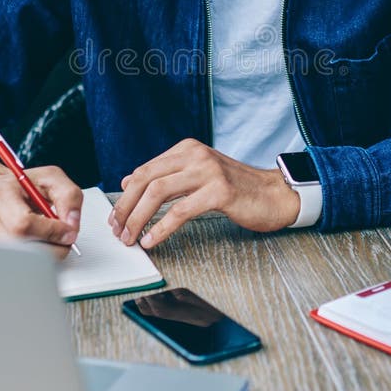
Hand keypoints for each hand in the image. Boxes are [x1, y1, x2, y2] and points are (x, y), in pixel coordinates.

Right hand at [0, 152, 82, 259]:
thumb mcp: (50, 178)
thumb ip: (68, 196)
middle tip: (62, 240)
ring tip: (44, 238)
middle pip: (19, 248)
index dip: (51, 232)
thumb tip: (71, 226)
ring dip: (40, 255)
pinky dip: (27, 258)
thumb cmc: (19, 184)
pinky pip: (10, 263)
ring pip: (16, 260)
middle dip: (50, 249)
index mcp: (0, 194)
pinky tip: (30, 243)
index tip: (68, 233)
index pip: (23, 225)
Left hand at [110, 139, 300, 248]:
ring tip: (130, 238)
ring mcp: (208, 171)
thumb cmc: (237, 190)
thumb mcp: (198, 175)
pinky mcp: (220, 191)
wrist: (275, 195)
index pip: (145, 170)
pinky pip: (180, 211)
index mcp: (187, 149)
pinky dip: (160, 228)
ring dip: (138, 218)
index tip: (116, 217)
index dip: (125, 196)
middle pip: (146, 179)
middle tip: (117, 230)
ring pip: (158, 193)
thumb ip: (168, 176)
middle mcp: (195, 154)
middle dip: (126, 207)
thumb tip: (129, 182)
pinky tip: (151, 240)